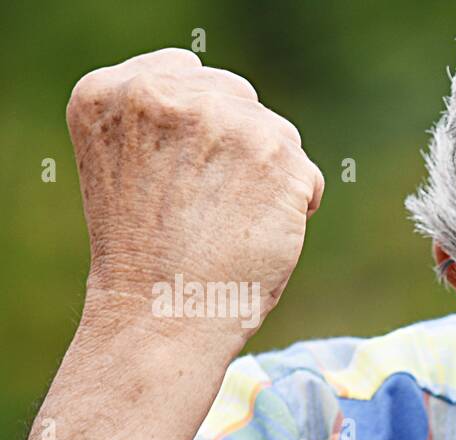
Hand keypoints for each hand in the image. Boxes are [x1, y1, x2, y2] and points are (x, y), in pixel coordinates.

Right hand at [67, 48, 323, 350]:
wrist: (161, 315)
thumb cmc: (144, 254)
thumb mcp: (125, 163)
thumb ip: (165, 119)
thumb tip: (231, 101)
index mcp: (109, 92)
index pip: (187, 70)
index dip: (200, 128)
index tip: (184, 175)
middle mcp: (166, 95)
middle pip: (238, 98)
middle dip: (238, 147)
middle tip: (207, 208)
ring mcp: (225, 121)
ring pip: (278, 134)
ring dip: (269, 177)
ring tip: (228, 224)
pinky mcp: (277, 156)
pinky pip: (307, 174)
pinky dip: (296, 207)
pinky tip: (257, 236)